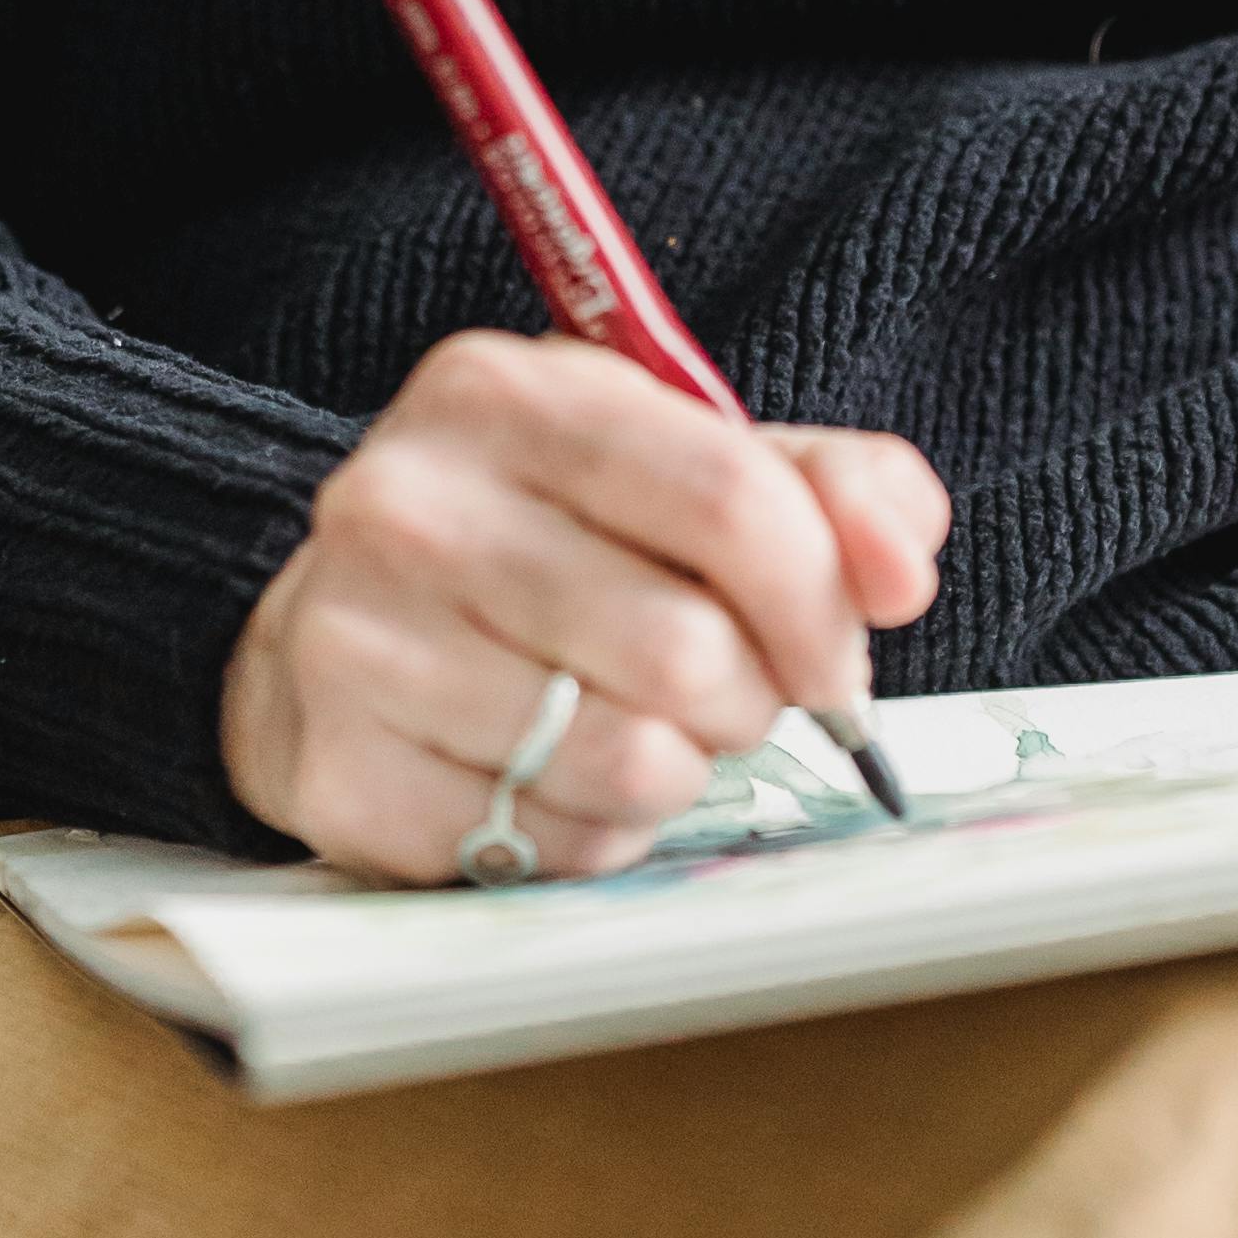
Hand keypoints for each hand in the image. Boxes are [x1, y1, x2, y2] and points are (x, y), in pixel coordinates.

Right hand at [223, 329, 947, 886]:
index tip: (837, 656)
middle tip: (726, 697)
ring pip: (624, 760)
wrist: (335, 629)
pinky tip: (556, 780)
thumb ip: (830, 492)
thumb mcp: (683, 466)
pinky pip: (550, 844)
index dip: (820, 601)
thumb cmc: (546, 542)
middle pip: (685, 648)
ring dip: (677, 773)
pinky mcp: (338, 773)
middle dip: (749, 700)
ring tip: (640, 731)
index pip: (728, 499)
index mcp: (503, 393)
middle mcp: (407, 501)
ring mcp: (353, 639)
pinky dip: (594, 835)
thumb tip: (903, 569)